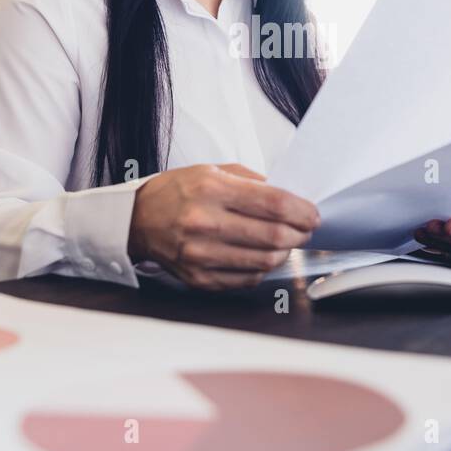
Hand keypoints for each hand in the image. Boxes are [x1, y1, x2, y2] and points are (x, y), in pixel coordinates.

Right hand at [128, 163, 320, 289]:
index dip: (302, 211)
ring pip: (264, 261)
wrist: (137, 220)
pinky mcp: (199, 278)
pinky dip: (262, 269)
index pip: (274, 203)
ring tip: (285, 243)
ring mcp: (201, 255)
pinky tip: (261, 257)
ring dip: (284, 253)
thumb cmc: (177, 192)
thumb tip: (290, 198)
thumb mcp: (213, 171)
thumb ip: (253, 182)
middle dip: (299, 234)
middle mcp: (205, 223)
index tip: (312, 214)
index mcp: (212, 190)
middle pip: (274, 236)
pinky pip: (246, 279)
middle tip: (305, 230)